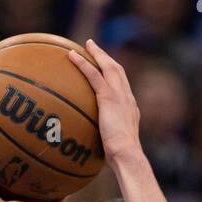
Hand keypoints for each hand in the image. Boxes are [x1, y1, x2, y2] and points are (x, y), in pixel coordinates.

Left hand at [67, 38, 141, 164]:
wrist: (127, 153)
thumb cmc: (121, 157)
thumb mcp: (115, 146)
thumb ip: (107, 140)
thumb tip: (93, 149)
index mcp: (130, 108)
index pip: (122, 85)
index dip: (114, 74)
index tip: (105, 67)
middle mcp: (128, 98)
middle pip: (117, 70)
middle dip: (106, 57)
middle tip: (94, 47)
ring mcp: (120, 95)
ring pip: (108, 67)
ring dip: (97, 53)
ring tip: (86, 45)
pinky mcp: (109, 97)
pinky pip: (94, 75)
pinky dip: (83, 63)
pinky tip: (72, 56)